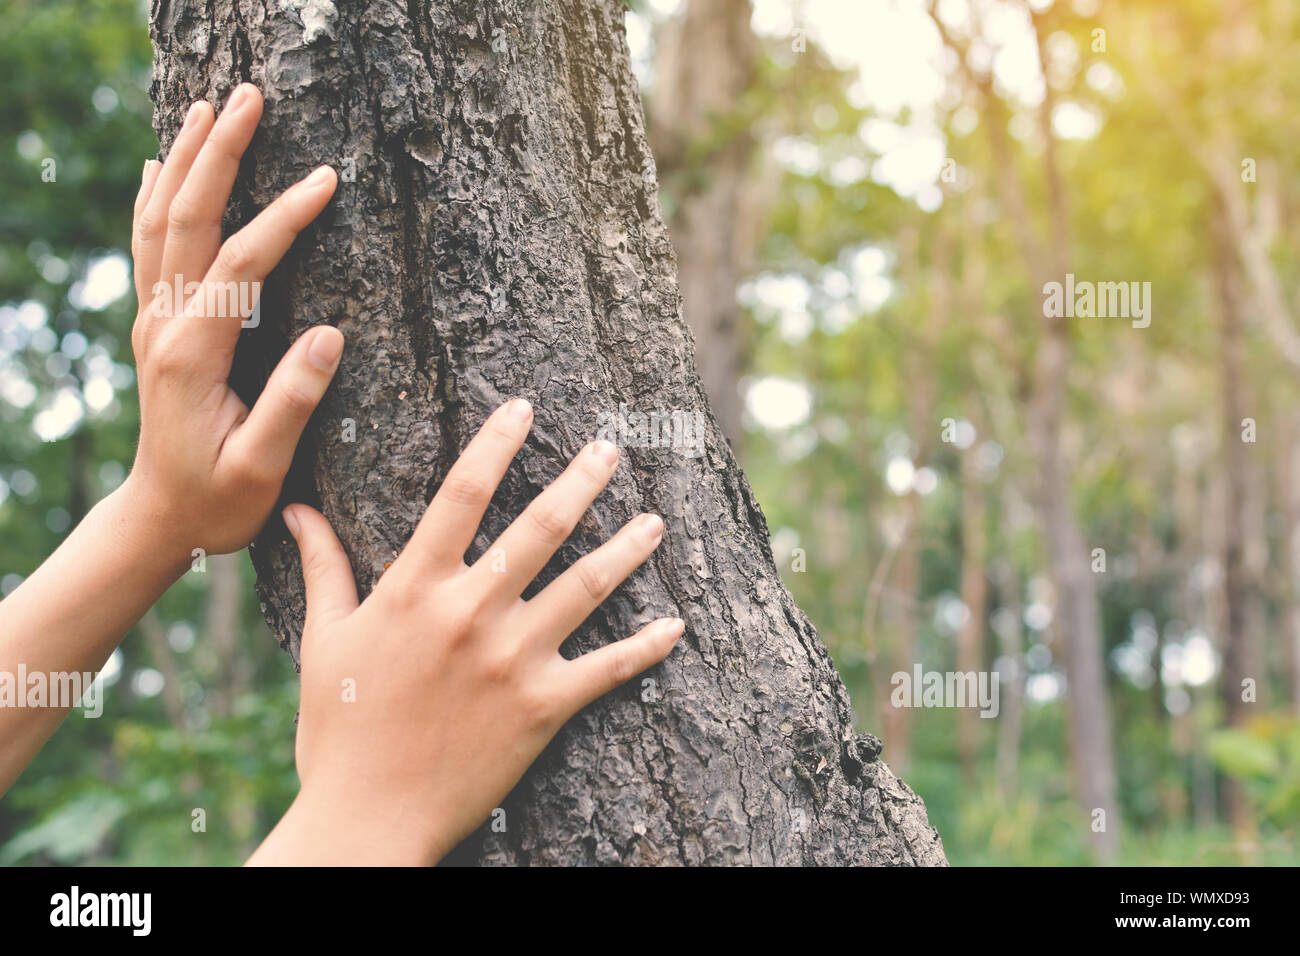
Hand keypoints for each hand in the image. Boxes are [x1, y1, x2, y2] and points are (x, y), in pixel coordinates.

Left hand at [122, 83, 341, 558]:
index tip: (327, 179)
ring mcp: (153, 321)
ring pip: (160, 219)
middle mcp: (165, 325)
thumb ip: (291, 402)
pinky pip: (147, 244)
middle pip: (186, 217)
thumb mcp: (262, 466)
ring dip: (183, 159)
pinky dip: (154, 195)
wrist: (160, 518)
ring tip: (208, 106)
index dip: (285, 217)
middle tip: (248, 97)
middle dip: (218, 152)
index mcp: (195, 353)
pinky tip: (159, 164)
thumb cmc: (219, 499)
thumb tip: (332, 334)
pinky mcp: (155, 325)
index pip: (242, 263)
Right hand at [249, 399, 683, 864]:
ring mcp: (513, 658)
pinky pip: (608, 668)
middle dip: (582, 481)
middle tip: (611, 449)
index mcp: (416, 588)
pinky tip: (676, 626)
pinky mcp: (544, 706)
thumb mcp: (322, 640)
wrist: (368, 816)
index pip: (463, 492)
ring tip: (656, 522)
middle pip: (541, 527)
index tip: (524, 408)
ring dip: (627, 550)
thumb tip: (296, 511)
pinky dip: (647, 647)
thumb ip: (323, 568)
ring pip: (586, 587)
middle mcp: (471, 612)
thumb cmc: (339, 729)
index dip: (497, 442)